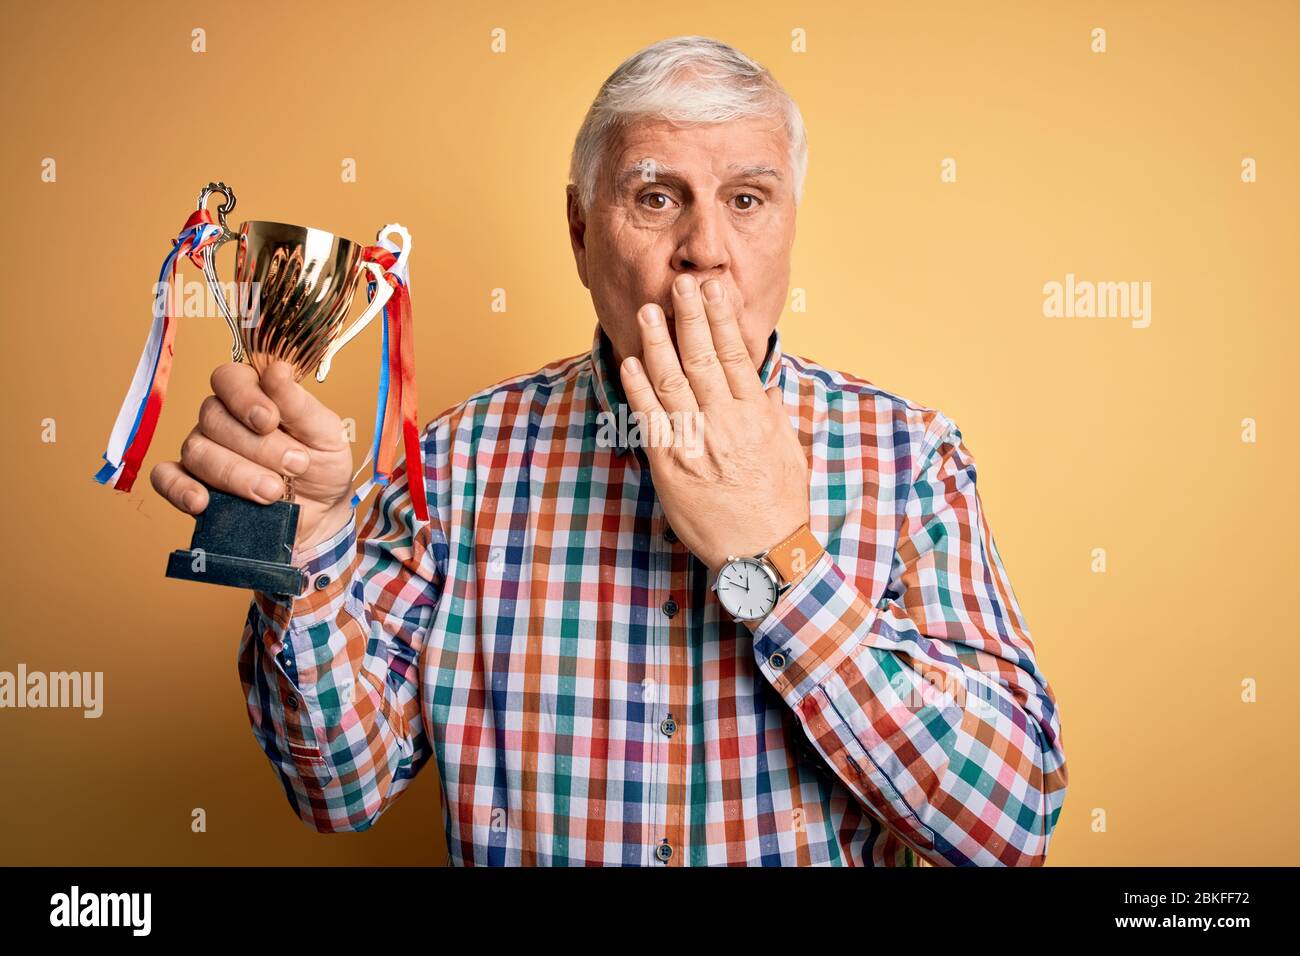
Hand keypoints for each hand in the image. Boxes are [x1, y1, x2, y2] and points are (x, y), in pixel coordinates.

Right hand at [150, 361, 355, 553]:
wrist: (322, 514)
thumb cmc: (322, 466)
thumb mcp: (327, 435)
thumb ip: (300, 406)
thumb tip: (277, 371)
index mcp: (254, 395)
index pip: (229, 378)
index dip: (244, 397)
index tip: (270, 421)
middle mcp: (222, 418)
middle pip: (213, 418)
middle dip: (258, 446)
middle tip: (295, 466)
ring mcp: (204, 451)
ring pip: (197, 451)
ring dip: (236, 474)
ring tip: (272, 492)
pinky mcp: (192, 484)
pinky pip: (167, 478)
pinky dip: (180, 489)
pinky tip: (201, 502)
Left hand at [618, 274, 809, 575]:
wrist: (765, 553)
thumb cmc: (779, 504)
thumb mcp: (786, 450)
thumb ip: (768, 412)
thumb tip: (758, 381)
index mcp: (757, 416)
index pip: (737, 355)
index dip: (722, 319)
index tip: (713, 290)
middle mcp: (726, 424)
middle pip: (703, 359)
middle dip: (689, 318)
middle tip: (679, 285)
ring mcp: (697, 444)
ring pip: (673, 383)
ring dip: (658, 344)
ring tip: (648, 312)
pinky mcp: (672, 467)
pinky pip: (652, 421)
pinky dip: (639, 390)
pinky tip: (631, 364)